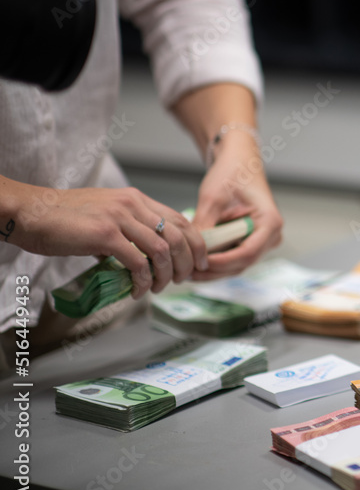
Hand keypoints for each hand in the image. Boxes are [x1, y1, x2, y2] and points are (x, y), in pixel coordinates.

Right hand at [9, 185, 207, 297]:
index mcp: (136, 199)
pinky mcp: (104, 235)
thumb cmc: (63, 217)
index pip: (180, 220)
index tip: (199, 263)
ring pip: (161, 250)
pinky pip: (137, 262)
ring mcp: (119, 218)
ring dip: (165, 275)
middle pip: (178, 236)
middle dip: (187, 263)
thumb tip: (143, 256)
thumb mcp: (105, 213)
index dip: (196, 244)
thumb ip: (128, 228)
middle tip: (182, 280)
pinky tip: (137, 290)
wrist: (30, 212)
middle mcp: (133, 204)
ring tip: (157, 288)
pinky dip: (143, 281)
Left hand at [189, 130, 282, 280]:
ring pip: (238, 264)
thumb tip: (189, 250)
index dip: (221, 262)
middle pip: (243, 263)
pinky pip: (235, 258)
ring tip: (187, 270)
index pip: (246, 253)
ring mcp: (264, 240)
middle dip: (214, 269)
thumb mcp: (213, 198)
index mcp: (270, 222)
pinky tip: (196, 263)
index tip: (196, 264)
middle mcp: (272, 236)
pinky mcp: (253, 241)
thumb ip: (204, 225)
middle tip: (186, 272)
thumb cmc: (232, 173)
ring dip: (214, 270)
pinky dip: (217, 262)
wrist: (240, 161)